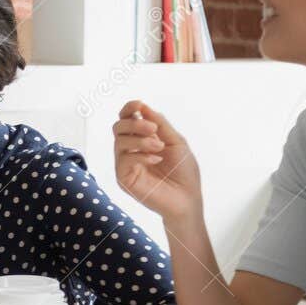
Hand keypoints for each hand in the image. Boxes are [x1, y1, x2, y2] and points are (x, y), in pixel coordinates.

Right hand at [113, 100, 202, 222]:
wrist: (187, 199)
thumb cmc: (184, 173)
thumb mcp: (176, 142)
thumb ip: (160, 124)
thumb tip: (143, 107)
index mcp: (142, 139)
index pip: (127, 119)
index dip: (129, 109)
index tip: (139, 105)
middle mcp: (130, 150)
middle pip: (118, 127)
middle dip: (135, 124)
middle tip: (153, 129)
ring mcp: (126, 164)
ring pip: (120, 141)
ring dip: (140, 140)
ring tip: (159, 147)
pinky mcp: (123, 178)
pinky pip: (124, 159)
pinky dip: (140, 155)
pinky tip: (156, 159)